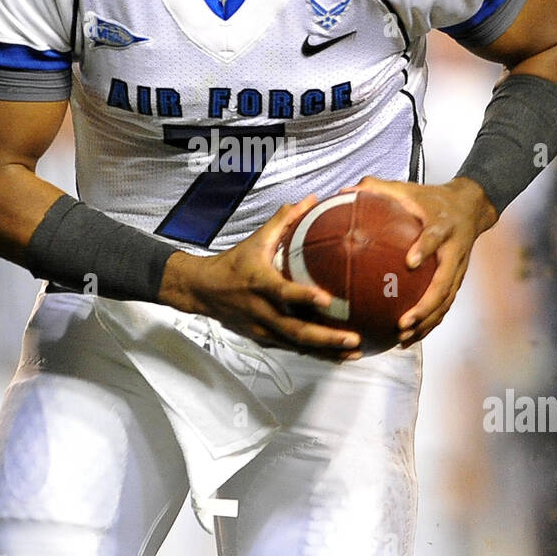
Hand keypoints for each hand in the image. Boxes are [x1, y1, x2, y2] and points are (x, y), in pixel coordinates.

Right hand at [158, 195, 362, 358]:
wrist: (202, 290)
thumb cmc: (232, 264)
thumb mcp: (257, 240)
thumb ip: (284, 220)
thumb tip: (311, 200)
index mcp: (259, 283)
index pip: (282, 293)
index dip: (304, 298)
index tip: (327, 300)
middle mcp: (261, 311)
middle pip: (295, 331)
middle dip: (326, 338)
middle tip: (353, 339)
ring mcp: (262, 329)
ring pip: (297, 346)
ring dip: (326, 352)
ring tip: (354, 353)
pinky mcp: (263, 339)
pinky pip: (292, 348)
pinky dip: (315, 353)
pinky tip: (337, 355)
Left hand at [341, 175, 496, 345]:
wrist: (471, 207)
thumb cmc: (433, 199)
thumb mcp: (409, 188)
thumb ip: (378, 188)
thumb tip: (344, 191)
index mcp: (443, 227)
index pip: (434, 238)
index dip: (425, 249)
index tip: (410, 262)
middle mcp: (453, 252)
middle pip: (444, 283)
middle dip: (426, 306)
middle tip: (403, 321)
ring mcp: (457, 270)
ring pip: (445, 301)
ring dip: (427, 321)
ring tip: (404, 335)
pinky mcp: (456, 281)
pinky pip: (444, 306)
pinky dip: (429, 323)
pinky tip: (408, 337)